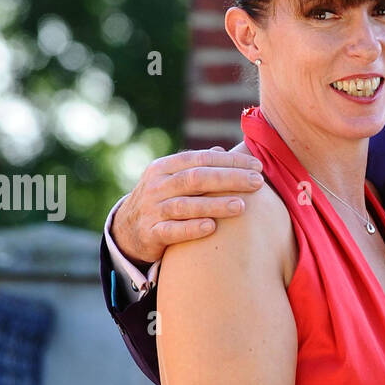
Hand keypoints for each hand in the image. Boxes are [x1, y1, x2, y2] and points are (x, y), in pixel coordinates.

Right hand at [111, 147, 264, 265]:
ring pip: (186, 205)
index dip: (230, 161)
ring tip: (242, 206)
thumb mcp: (172, 179)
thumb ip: (196, 166)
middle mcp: (157, 185)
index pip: (202, 159)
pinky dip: (192, 228)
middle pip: (196, 178)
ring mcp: (152, 209)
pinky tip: (212, 228)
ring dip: (215, 205)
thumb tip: (223, 151)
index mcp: (165, 167)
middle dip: (230, 178)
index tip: (257, 166)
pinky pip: (172, 231)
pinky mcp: (151, 233)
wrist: (127, 230)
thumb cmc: (161, 200)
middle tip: (257, 183)